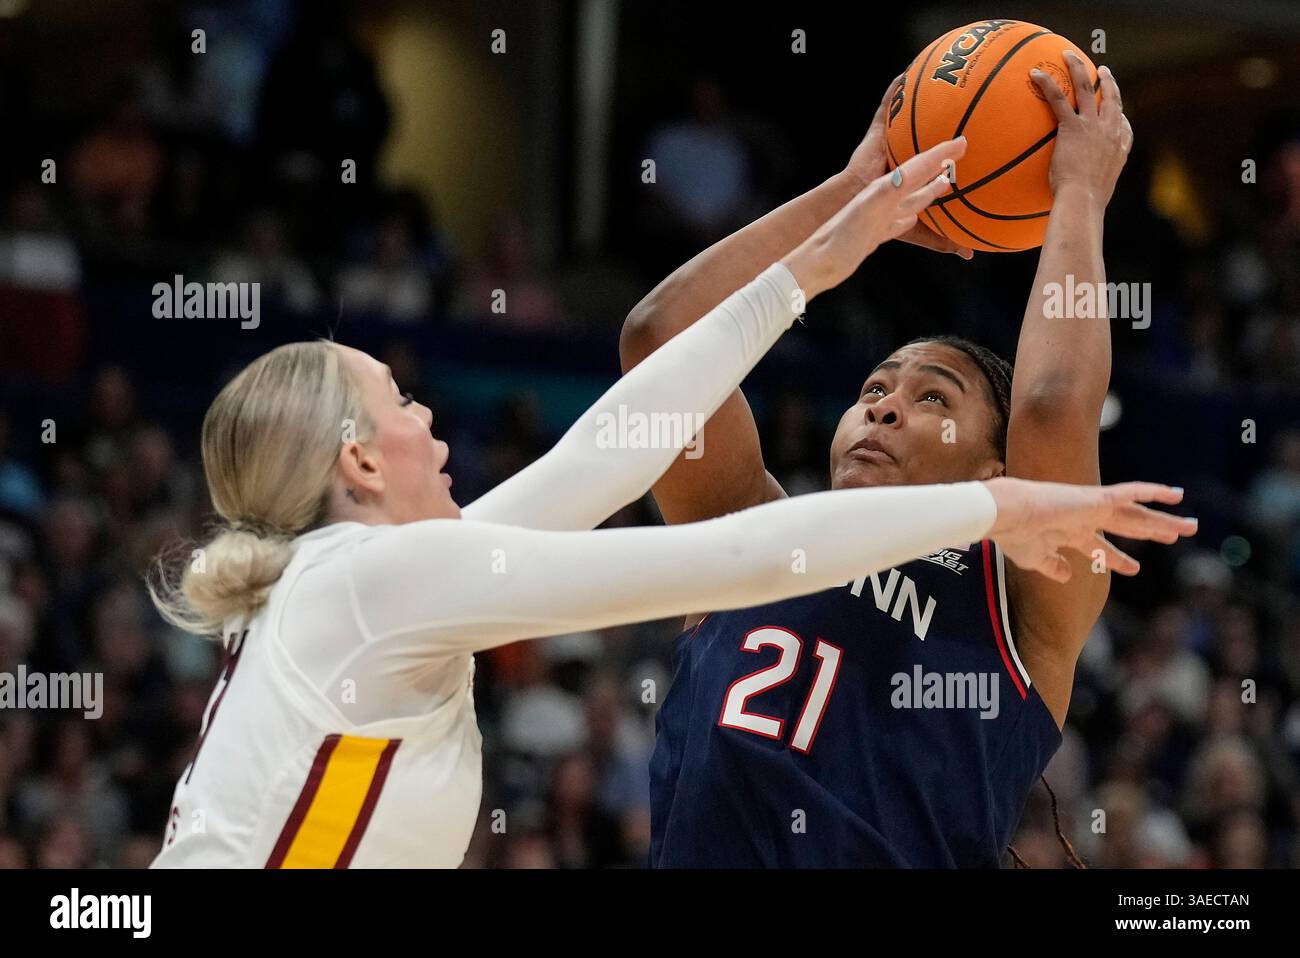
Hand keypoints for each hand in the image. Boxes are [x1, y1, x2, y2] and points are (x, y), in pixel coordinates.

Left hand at [785, 137, 966, 299]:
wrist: (821, 259)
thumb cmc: (842, 234)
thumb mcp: (869, 209)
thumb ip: (891, 191)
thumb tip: (911, 175)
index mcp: (887, 188)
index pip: (920, 165)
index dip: (941, 153)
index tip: (964, 140)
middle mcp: (887, 197)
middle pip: (919, 177)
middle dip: (938, 165)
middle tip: (963, 152)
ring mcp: (883, 215)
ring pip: (914, 198)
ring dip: (931, 189)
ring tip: (949, 182)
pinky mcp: (878, 232)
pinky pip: (905, 220)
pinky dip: (917, 215)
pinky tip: (921, 216)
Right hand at [846, 77, 973, 259]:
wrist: (853, 210)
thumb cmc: (878, 222)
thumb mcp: (917, 230)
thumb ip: (941, 239)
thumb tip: (969, 255)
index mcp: (912, 181)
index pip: (935, 168)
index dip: (950, 160)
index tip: (972, 152)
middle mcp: (902, 160)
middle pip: (924, 139)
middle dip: (942, 126)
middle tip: (965, 113)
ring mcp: (889, 146)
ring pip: (907, 120)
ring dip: (918, 101)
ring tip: (938, 79)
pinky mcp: (877, 135)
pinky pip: (886, 109)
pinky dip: (894, 92)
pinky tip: (905, 74)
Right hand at [983, 478, 1195, 582]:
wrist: (1006, 515)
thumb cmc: (1014, 536)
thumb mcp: (1035, 559)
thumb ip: (1053, 567)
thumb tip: (1068, 576)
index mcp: (1069, 532)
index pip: (1100, 546)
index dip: (1118, 558)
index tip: (1134, 569)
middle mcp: (1085, 518)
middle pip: (1128, 526)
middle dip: (1152, 532)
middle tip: (1176, 536)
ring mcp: (1092, 507)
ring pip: (1137, 513)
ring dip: (1163, 520)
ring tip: (1190, 526)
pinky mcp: (1096, 498)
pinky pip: (1132, 492)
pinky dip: (1154, 491)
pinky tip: (1176, 495)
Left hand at [1032, 53, 1131, 206]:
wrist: (1083, 200)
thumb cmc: (1087, 203)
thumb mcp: (1098, 192)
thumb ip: (1094, 183)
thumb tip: (1081, 195)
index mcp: (1119, 147)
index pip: (1123, 123)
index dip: (1119, 112)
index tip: (1115, 105)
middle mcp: (1110, 131)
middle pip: (1111, 98)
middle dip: (1107, 81)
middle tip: (1102, 70)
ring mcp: (1092, 126)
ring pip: (1086, 88)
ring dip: (1077, 69)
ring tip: (1068, 56)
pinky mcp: (1073, 127)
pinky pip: (1058, 99)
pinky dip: (1047, 84)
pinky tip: (1035, 74)